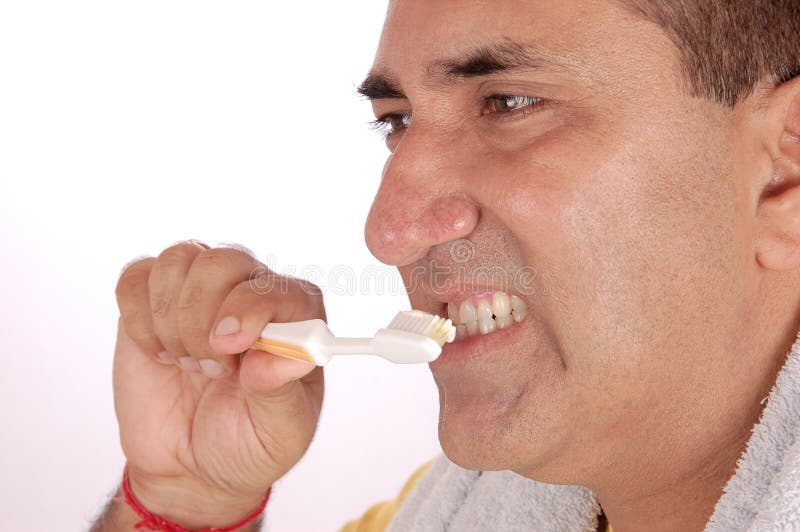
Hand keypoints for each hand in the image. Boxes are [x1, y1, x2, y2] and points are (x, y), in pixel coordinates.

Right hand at [113, 241, 324, 528]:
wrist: (191, 466)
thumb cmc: (248, 442)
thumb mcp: (280, 432)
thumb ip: (281, 391)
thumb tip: (273, 357)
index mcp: (295, 317)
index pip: (278, 287)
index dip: (249, 308)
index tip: (228, 346)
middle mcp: (250, 291)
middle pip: (223, 261)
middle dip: (203, 319)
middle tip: (210, 369)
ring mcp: (200, 291)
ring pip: (178, 259)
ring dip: (172, 320)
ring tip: (188, 364)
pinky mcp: (152, 300)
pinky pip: (136, 277)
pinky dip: (139, 319)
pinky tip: (159, 353)